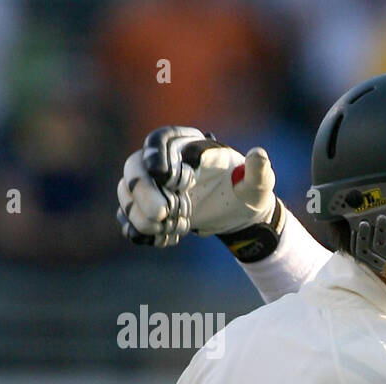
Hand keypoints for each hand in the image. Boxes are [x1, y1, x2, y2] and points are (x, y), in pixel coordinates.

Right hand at [117, 126, 277, 245]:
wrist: (238, 211)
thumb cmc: (247, 190)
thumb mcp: (259, 183)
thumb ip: (259, 171)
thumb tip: (258, 156)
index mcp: (187, 145)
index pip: (160, 141)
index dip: (157, 156)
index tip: (166, 176)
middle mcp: (162, 161)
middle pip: (134, 167)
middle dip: (144, 192)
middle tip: (163, 215)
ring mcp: (150, 185)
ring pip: (126, 194)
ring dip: (144, 217)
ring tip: (178, 229)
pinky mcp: (147, 208)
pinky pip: (129, 218)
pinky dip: (142, 232)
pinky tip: (167, 240)